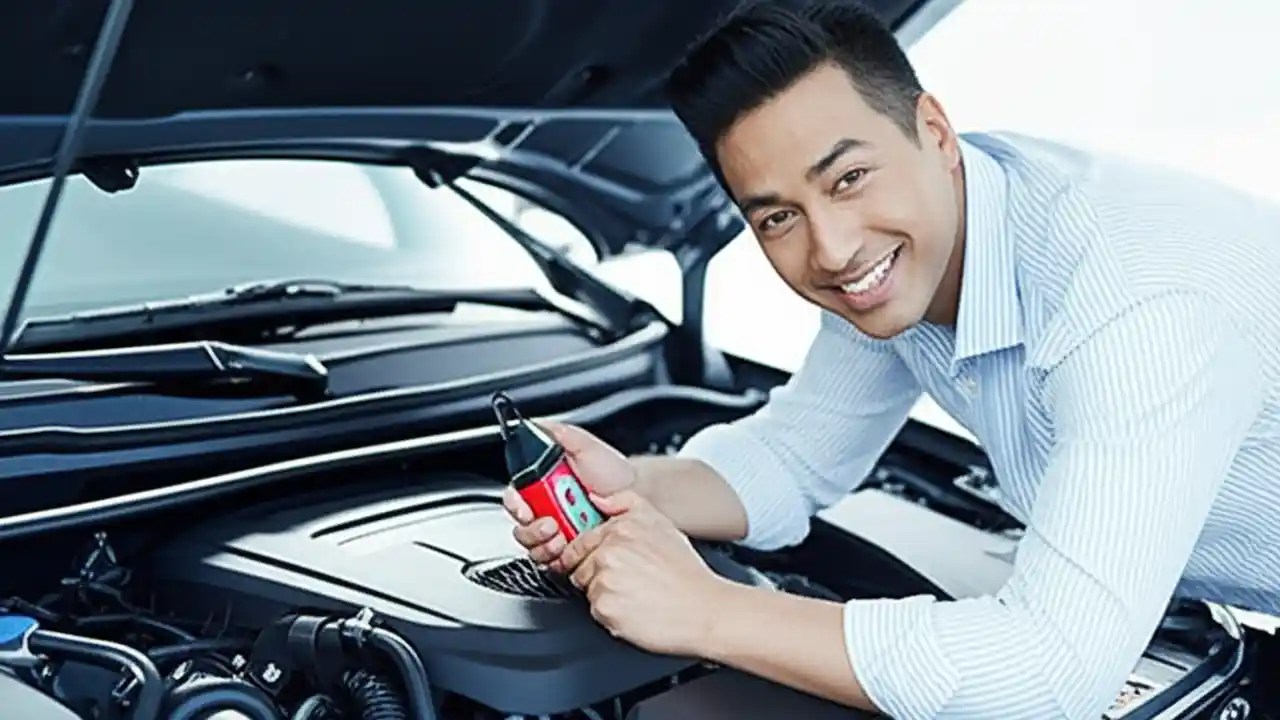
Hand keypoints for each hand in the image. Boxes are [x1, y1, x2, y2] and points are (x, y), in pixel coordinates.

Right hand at [502, 421, 637, 572]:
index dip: (516, 505)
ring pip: (533, 547)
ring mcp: (558, 534)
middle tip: (550, 524)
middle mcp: (546, 511)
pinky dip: (556, 558)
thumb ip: (559, 435)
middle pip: (520, 526)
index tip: (526, 508)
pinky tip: (570, 549)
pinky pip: (551, 562)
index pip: (515, 498)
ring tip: (562, 536)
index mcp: (543, 486)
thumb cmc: (614, 474)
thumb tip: (536, 425)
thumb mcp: (586, 448)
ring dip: (543, 544)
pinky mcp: (570, 555)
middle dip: (531, 529)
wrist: (640, 498)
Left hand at [566, 490, 727, 657]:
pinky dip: (611, 615)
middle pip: (579, 566)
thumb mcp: (661, 523)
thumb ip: (625, 502)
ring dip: (604, 595)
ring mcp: (605, 579)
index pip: (581, 541)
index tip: (605, 565)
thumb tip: (596, 498)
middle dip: (596, 575)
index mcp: (621, 528)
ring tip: (634, 595)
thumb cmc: (686, 574)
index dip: (589, 555)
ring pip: (587, 589)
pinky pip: (595, 612)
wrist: (704, 610)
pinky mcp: (604, 607)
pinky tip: (633, 610)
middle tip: (628, 582)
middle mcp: (610, 550)